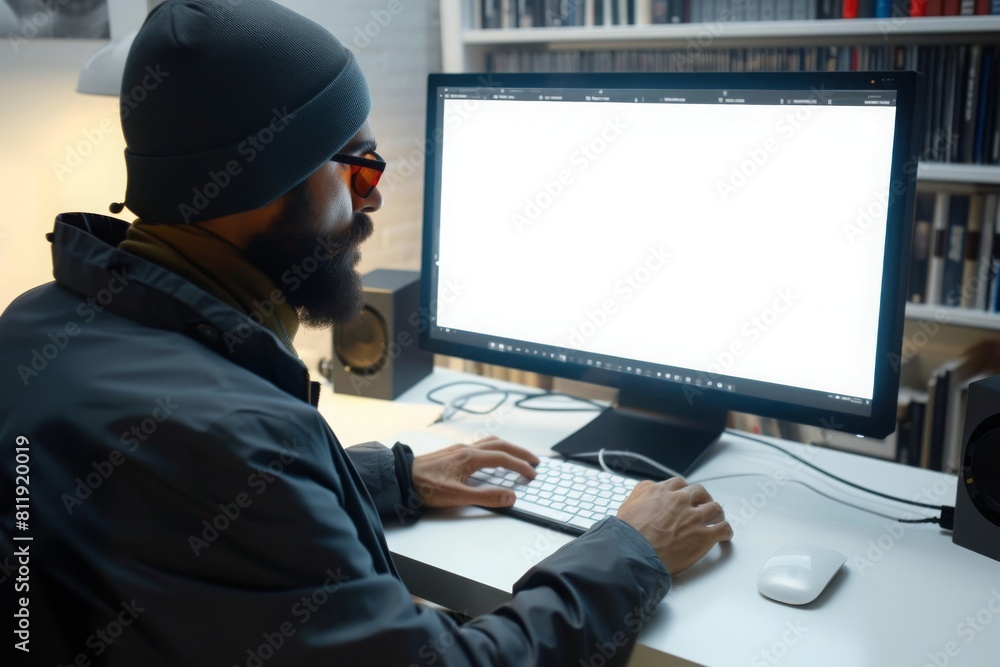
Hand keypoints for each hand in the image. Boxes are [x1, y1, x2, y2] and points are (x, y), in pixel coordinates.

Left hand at [411, 436, 539, 508]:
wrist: (400, 477)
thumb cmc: (425, 487)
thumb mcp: (457, 497)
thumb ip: (486, 497)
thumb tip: (511, 497)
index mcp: (470, 457)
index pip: (503, 458)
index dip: (520, 465)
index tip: (533, 473)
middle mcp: (466, 449)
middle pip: (500, 445)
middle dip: (520, 452)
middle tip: (534, 461)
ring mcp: (459, 449)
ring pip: (490, 442)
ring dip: (508, 448)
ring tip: (518, 456)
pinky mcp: (453, 452)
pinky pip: (480, 445)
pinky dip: (494, 448)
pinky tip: (491, 457)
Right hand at [616, 477, 732, 574]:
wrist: (633, 553)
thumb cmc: (628, 534)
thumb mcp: (628, 504)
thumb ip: (641, 493)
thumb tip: (650, 489)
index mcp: (661, 492)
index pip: (679, 484)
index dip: (684, 491)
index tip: (685, 497)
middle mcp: (679, 500)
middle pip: (700, 492)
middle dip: (702, 499)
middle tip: (702, 506)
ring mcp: (694, 517)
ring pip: (715, 508)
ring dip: (716, 514)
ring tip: (717, 519)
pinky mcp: (703, 536)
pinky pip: (723, 529)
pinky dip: (726, 531)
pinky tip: (724, 535)